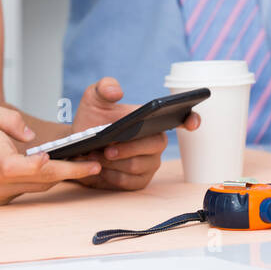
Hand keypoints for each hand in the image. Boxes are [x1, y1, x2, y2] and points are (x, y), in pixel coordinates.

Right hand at [0, 100, 100, 204]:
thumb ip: (10, 118)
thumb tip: (31, 134)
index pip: (39, 167)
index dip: (63, 166)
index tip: (84, 160)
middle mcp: (1, 183)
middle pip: (45, 181)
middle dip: (72, 173)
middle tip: (95, 165)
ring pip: (35, 186)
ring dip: (55, 176)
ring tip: (77, 163)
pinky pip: (22, 188)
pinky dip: (35, 179)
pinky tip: (45, 167)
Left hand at [66, 78, 200, 191]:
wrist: (78, 147)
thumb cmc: (91, 121)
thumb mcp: (94, 99)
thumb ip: (104, 87)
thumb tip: (116, 91)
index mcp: (153, 120)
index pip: (181, 119)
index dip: (191, 120)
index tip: (192, 122)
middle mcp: (156, 142)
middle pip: (154, 146)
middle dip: (129, 148)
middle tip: (108, 147)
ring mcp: (149, 163)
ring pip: (138, 166)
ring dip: (114, 162)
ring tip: (97, 155)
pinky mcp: (138, 181)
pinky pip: (130, 182)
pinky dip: (112, 176)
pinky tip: (100, 168)